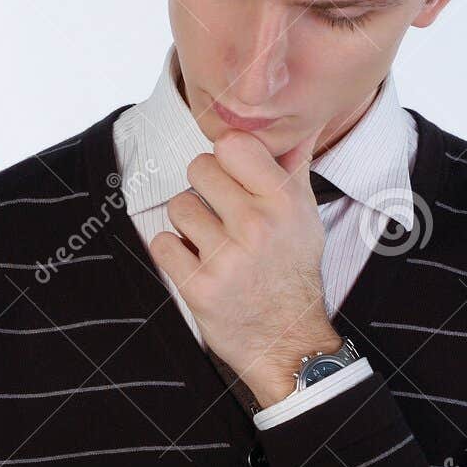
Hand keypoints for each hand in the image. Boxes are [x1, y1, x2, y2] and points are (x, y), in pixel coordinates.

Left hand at [148, 129, 338, 407]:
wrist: (287, 341)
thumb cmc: (292, 273)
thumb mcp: (305, 217)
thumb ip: (294, 167)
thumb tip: (296, 125)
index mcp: (284, 202)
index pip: (232, 144)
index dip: (225, 159)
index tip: (231, 178)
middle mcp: (257, 227)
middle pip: (198, 169)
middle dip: (204, 190)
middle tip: (221, 217)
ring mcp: (226, 258)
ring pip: (178, 206)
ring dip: (188, 224)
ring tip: (211, 243)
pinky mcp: (199, 287)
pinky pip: (161, 243)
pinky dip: (173, 253)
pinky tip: (197, 264)